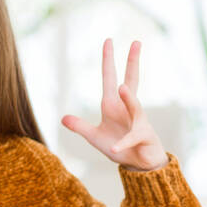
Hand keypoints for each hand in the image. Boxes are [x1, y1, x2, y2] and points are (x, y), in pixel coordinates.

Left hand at [61, 39, 166, 171]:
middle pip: (131, 81)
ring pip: (135, 107)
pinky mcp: (143, 136)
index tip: (108, 41)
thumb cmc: (119, 147)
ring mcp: (138, 121)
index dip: (108, 60)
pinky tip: (114, 148)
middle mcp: (127, 108)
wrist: (139, 165)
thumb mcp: (95, 137)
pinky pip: (131, 138)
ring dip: (129, 99)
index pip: (110, 78)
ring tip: (122, 87)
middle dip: (132, 62)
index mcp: (112, 105)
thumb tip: (63, 118)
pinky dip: (122, 144)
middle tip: (136, 42)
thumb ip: (80, 127)